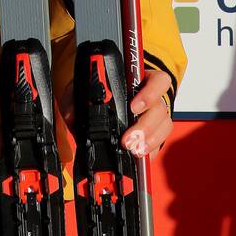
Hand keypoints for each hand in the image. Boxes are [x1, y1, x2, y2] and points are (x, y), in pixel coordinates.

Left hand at [58, 67, 173, 158]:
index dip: (149, 94)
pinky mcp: (157, 132)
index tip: (133, 107)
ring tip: (133, 150)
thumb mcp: (89, 86)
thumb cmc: (104, 89)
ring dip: (149, 141)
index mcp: (142, 80)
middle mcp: (154, 96)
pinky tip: (140, 156)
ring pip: (164, 127)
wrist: (111, 99)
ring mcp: (157, 115)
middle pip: (160, 110)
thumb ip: (78, 96)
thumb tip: (71, 114)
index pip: (158, 81)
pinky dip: (151, 150)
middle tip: (128, 140)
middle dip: (145, 127)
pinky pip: (161, 142)